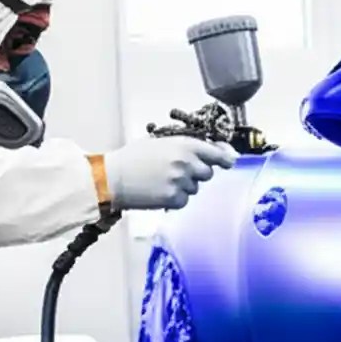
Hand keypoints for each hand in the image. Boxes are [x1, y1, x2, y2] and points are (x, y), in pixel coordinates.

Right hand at [104, 137, 238, 210]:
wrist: (111, 177)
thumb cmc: (133, 158)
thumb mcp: (161, 142)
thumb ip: (187, 145)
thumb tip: (214, 150)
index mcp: (185, 145)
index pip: (218, 154)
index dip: (225, 158)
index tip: (229, 161)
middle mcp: (187, 163)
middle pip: (208, 173)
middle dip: (197, 173)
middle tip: (176, 171)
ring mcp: (181, 182)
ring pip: (195, 188)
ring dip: (184, 186)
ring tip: (161, 180)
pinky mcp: (174, 198)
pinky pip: (184, 200)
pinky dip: (175, 198)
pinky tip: (158, 191)